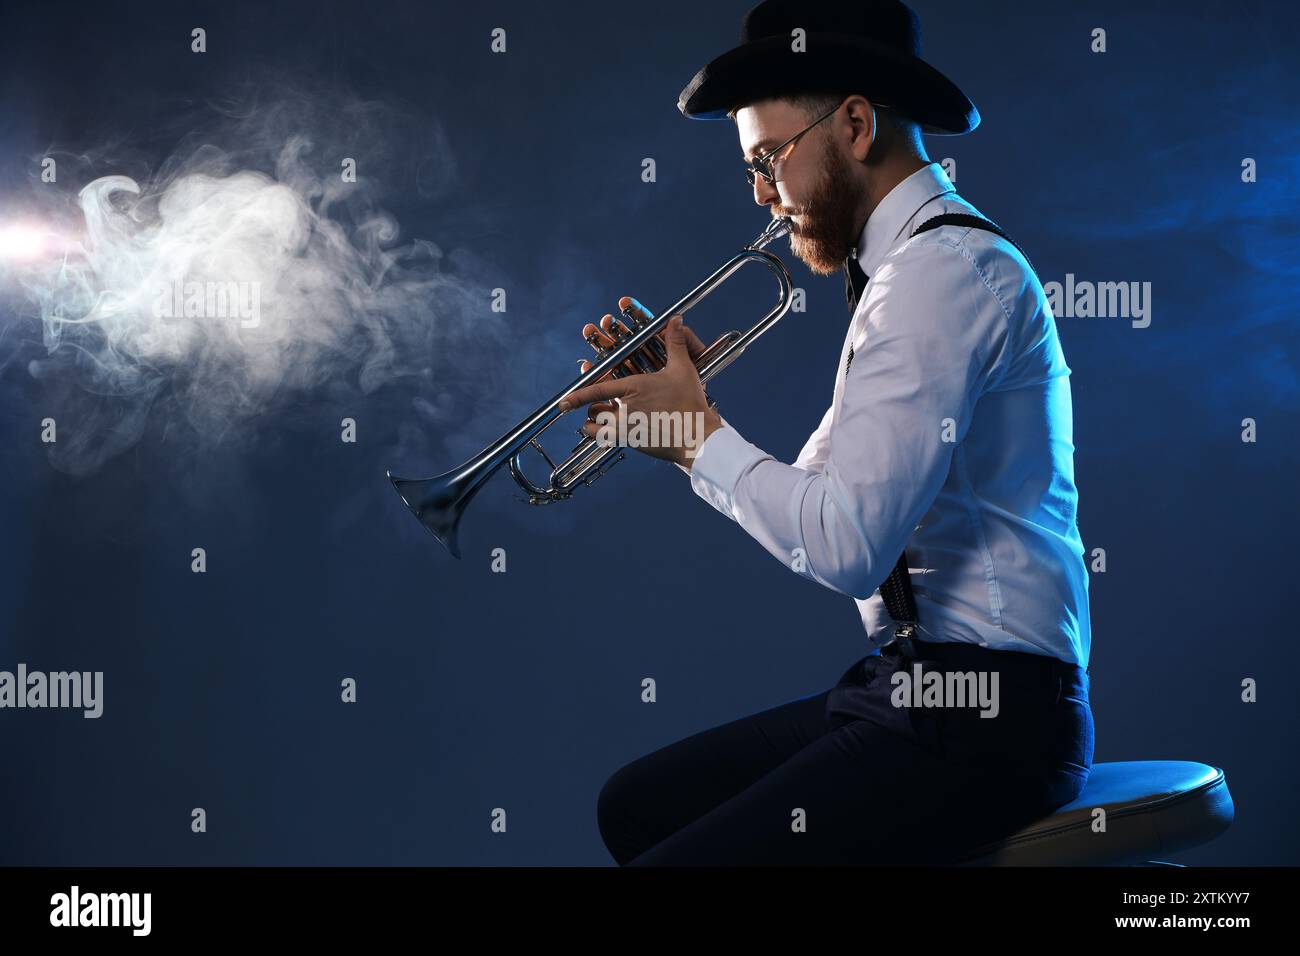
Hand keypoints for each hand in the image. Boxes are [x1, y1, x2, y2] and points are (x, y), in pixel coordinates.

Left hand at [561, 296, 722, 466]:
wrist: (698, 436)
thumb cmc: (690, 404)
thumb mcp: (682, 369)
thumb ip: (675, 343)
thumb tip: (675, 319)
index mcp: (634, 388)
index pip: (598, 389)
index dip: (577, 396)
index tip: (562, 403)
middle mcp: (626, 408)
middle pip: (595, 408)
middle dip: (592, 407)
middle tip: (594, 406)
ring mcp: (627, 427)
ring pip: (597, 425)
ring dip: (593, 422)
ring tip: (597, 419)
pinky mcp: (631, 442)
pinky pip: (605, 440)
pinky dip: (599, 437)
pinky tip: (602, 435)